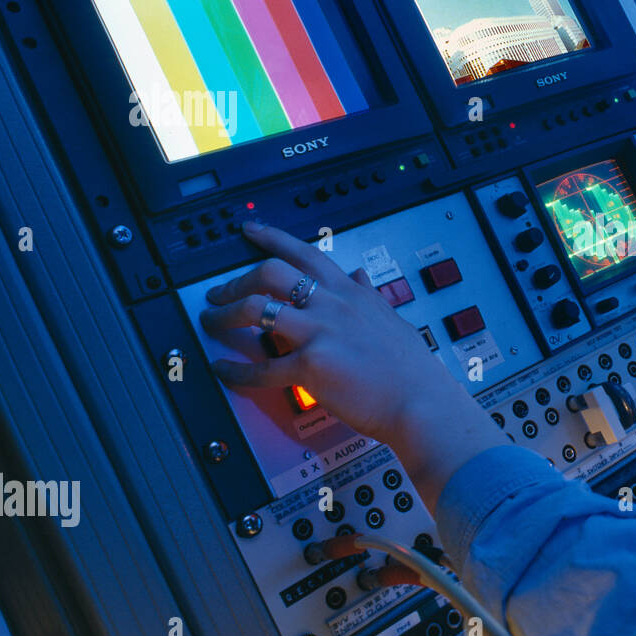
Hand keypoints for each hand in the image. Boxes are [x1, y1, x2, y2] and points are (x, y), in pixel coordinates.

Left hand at [198, 221, 504, 509]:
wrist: (421, 403)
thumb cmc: (412, 370)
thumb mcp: (392, 319)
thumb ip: (369, 296)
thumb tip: (359, 276)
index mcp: (351, 293)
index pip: (306, 252)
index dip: (272, 238)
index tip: (249, 232)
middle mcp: (333, 306)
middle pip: (270, 273)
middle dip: (236, 281)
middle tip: (218, 293)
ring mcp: (322, 333)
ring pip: (257, 309)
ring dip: (226, 315)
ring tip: (213, 324)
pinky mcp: (312, 366)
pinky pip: (262, 367)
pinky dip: (236, 371)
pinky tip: (226, 372)